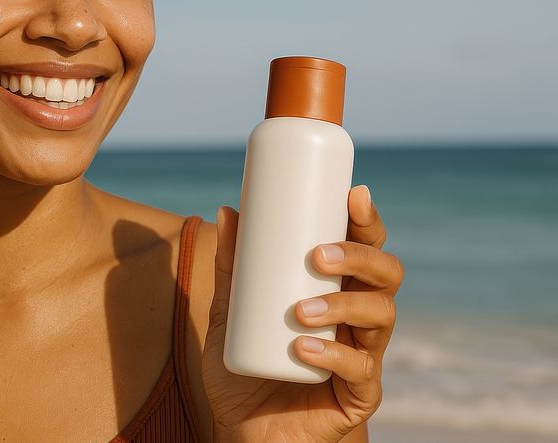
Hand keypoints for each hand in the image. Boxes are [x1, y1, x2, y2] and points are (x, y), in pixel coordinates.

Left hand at [201, 185, 403, 441]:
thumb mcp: (230, 312)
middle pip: (387, 276)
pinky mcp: (358, 396)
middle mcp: (358, 319)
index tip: (353, 193)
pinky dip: (334, 354)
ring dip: (343, 304)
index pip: (366, 248)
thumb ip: (230, 268)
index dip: (367, 220)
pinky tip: (305, 348)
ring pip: (382, 316)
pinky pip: (361, 370)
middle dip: (361, 257)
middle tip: (319, 255)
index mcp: (338, 292)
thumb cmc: (246, 369)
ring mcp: (363, 356)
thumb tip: (225, 210)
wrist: (244, 432)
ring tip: (301, 310)